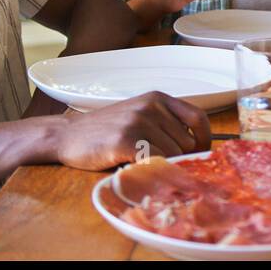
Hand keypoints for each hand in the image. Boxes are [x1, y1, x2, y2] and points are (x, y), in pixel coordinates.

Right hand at [51, 91, 210, 170]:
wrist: (66, 135)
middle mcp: (151, 106)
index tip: (199, 154)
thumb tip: (196, 149)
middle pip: (186, 142)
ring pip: (171, 154)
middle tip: (159, 165)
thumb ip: (165, 124)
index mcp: (158, 98)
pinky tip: (136, 168)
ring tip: (141, 165)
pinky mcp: (126, 140)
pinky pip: (153, 161)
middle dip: (178, 158)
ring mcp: (138, 122)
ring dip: (161, 165)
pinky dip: (150, 171)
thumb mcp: (139, 115)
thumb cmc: (106, 131)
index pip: (198, 118)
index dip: (204, 140)